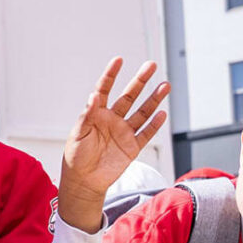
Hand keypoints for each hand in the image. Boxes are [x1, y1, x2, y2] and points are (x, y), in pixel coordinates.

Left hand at [58, 58, 169, 233]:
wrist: (83, 182)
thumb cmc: (76, 157)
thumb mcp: (78, 134)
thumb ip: (88, 115)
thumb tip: (94, 96)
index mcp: (97, 114)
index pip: (104, 90)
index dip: (111, 75)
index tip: (118, 60)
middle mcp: (113, 120)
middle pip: (129, 96)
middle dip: (140, 81)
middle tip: (151, 65)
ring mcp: (124, 132)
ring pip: (142, 112)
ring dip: (154, 99)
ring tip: (165, 85)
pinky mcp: (132, 147)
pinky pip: (146, 133)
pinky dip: (155, 124)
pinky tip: (163, 113)